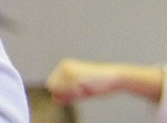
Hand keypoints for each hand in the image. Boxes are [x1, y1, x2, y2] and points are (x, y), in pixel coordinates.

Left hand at [45, 59, 161, 104]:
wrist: (115, 78)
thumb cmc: (99, 84)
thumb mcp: (79, 91)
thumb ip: (66, 95)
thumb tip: (55, 100)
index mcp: (64, 66)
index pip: (51, 85)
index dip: (63, 93)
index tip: (78, 89)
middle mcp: (64, 66)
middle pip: (53, 88)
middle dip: (66, 93)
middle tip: (83, 89)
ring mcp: (69, 71)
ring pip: (59, 91)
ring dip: (72, 94)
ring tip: (86, 87)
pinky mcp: (76, 77)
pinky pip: (69, 93)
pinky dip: (77, 95)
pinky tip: (87, 87)